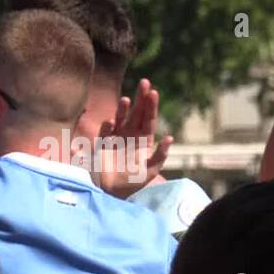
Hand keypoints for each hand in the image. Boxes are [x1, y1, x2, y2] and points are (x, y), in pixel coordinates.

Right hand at [90, 79, 173, 197]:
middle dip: (141, 98)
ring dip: (123, 109)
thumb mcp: (150, 170)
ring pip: (121, 118)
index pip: (149, 119)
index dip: (151, 106)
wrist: (113, 192)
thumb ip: (160, 155)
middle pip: (137, 113)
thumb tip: (170, 138)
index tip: (154, 92)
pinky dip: (108, 126)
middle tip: (144, 82)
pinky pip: (105, 131)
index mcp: (144, 140)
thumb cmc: (133, 182)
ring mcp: (116, 137)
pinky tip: (111, 122)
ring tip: (127, 100)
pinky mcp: (103, 143)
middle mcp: (131, 134)